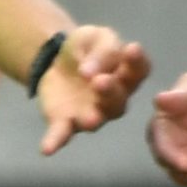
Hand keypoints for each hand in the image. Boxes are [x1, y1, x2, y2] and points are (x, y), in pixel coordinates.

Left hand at [30, 22, 144, 150]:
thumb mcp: (95, 37)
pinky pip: (62, 134)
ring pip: (97, 119)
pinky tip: (47, 149)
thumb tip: (89, 71)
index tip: (131, 49)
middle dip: (110, 91)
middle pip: (118, 99)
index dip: (137, 61)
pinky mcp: (65, 122)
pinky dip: (55, 141)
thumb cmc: (86, 49)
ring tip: (89, 119)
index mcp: (126, 73)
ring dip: (93, 119)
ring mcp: (91, 113)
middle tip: (100, 81)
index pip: (139, 69)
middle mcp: (113, 98)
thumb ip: (101, 50)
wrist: (55, 60)